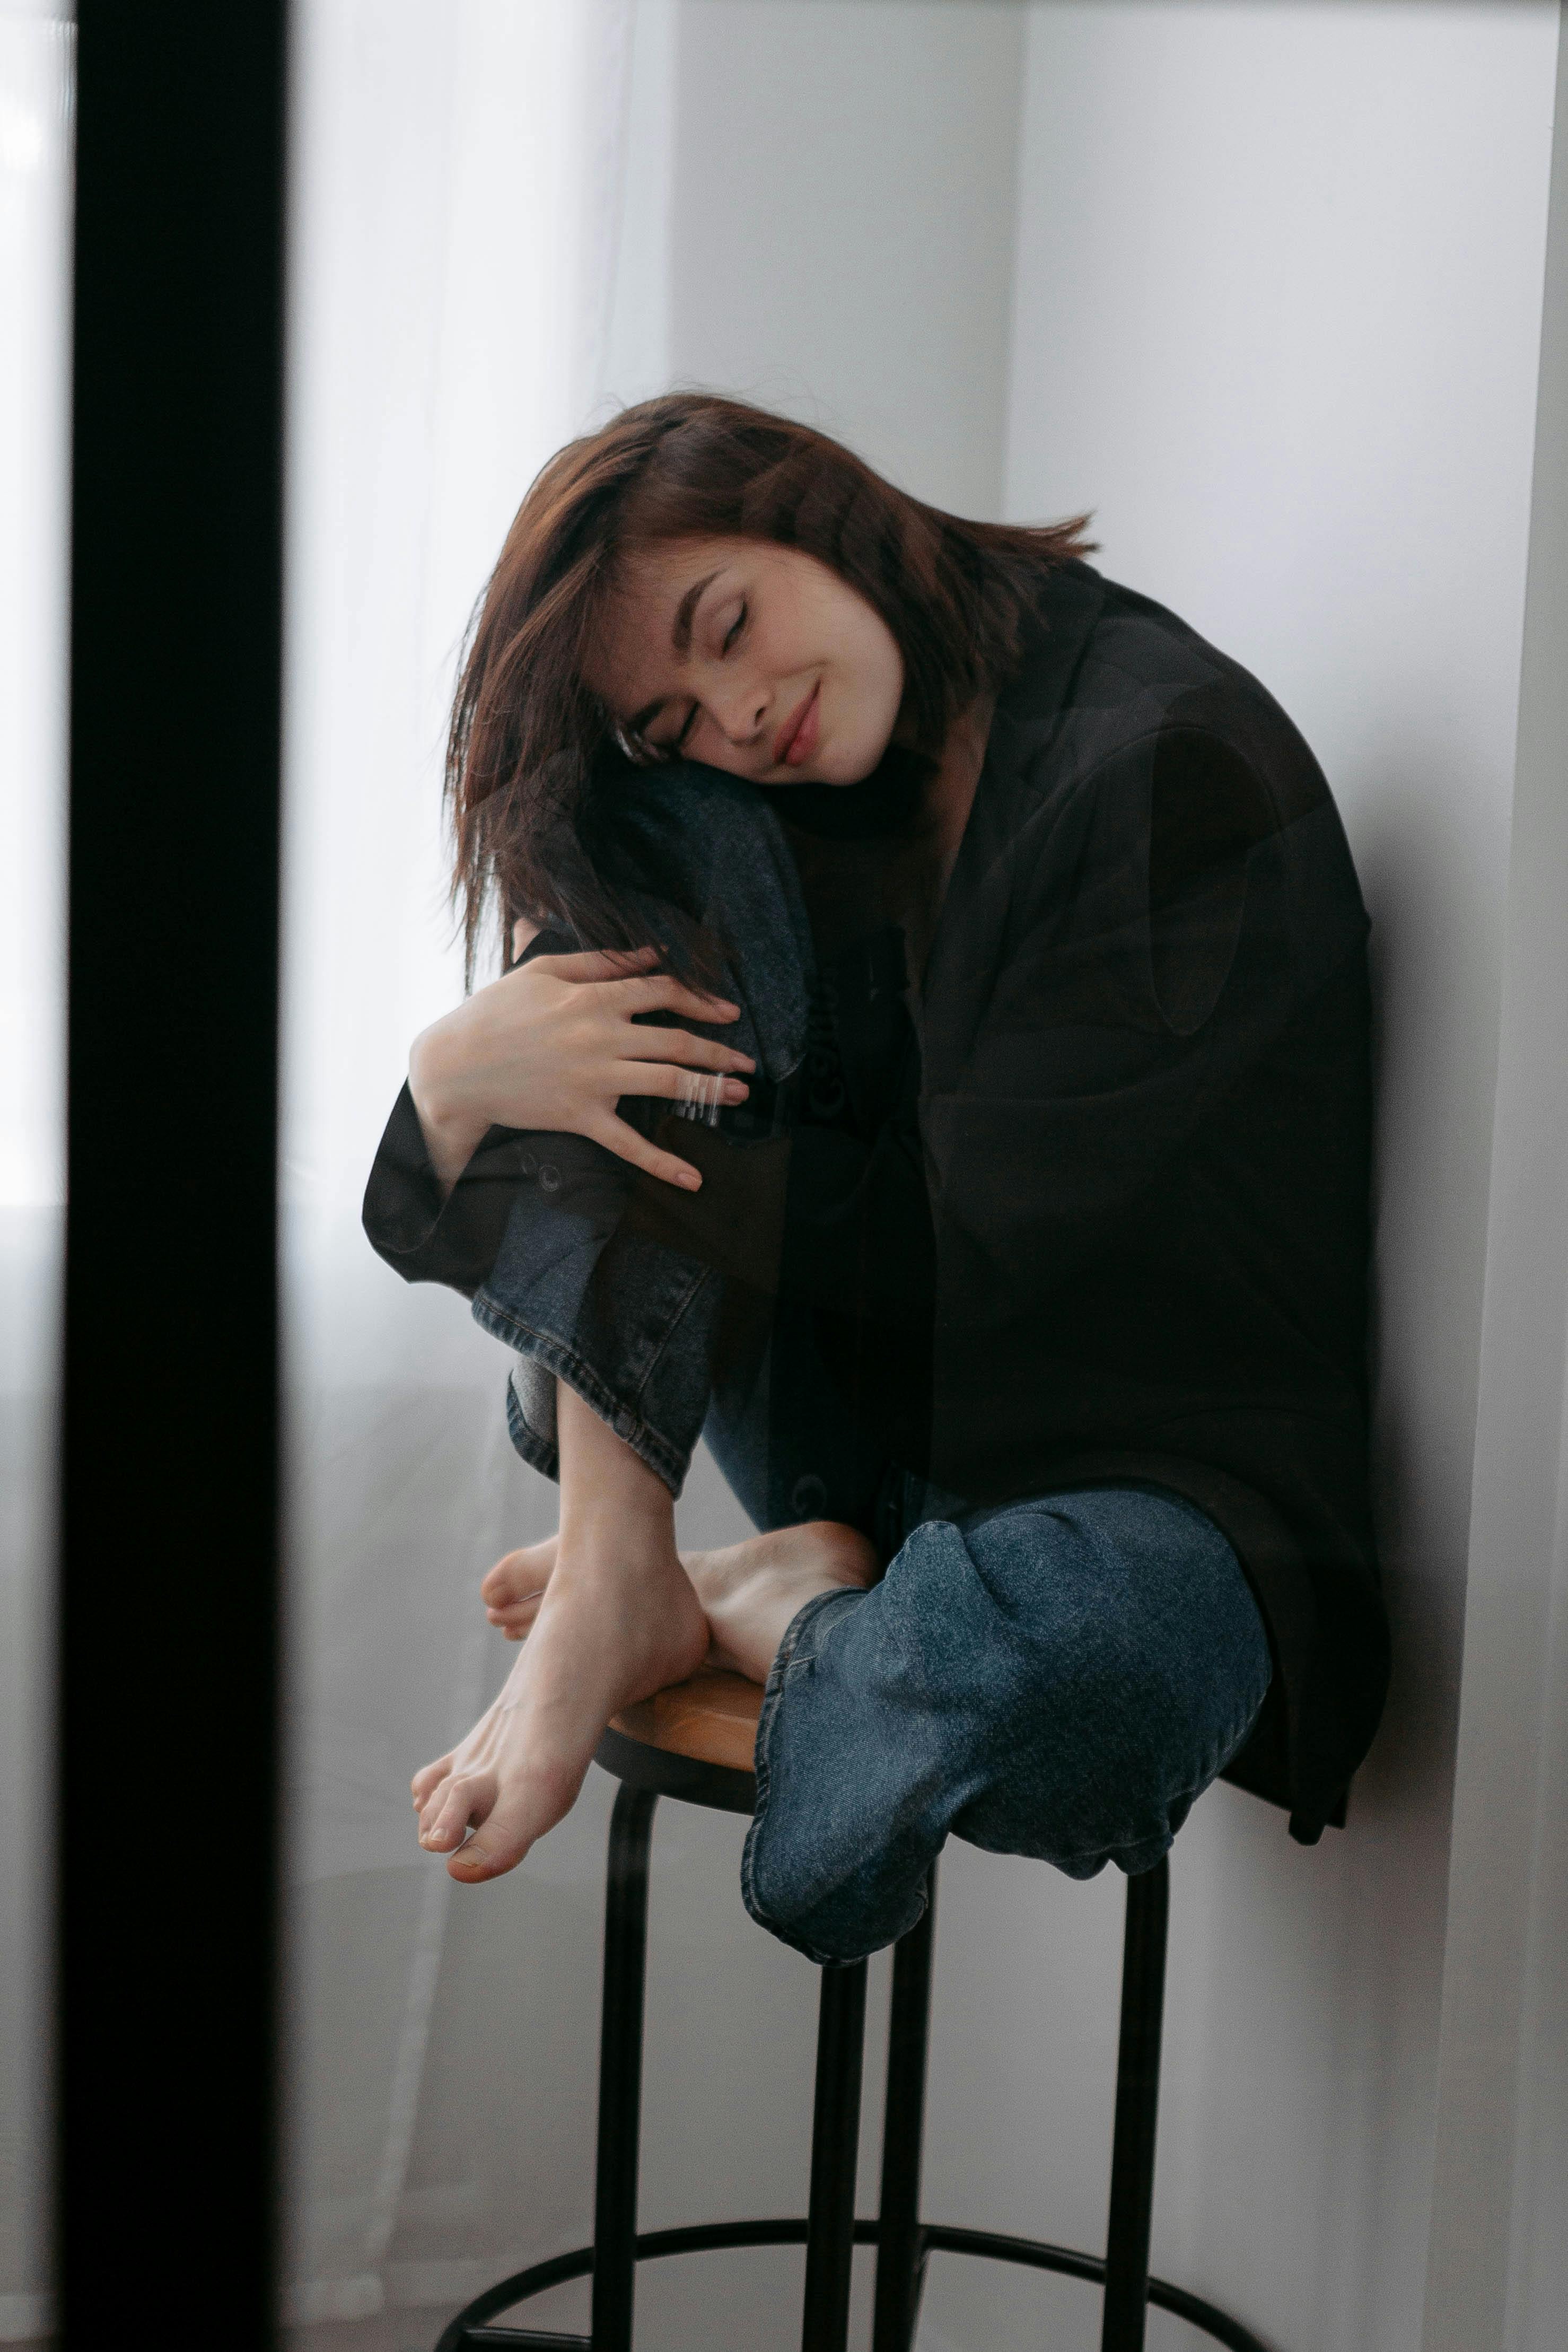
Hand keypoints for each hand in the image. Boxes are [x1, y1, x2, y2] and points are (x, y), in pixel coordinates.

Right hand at [407, 945, 753, 1191]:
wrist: (455, 1066)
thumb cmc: (495, 1013)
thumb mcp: (542, 971)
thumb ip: (598, 961)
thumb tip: (647, 952)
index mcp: (593, 997)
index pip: (662, 992)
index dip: (701, 999)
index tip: (728, 1012)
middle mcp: (601, 1036)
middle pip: (676, 1040)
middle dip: (719, 1050)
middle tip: (747, 1061)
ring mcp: (594, 1078)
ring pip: (667, 1082)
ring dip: (710, 1089)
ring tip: (739, 1094)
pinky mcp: (581, 1115)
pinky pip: (630, 1143)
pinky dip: (663, 1163)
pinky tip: (694, 1178)